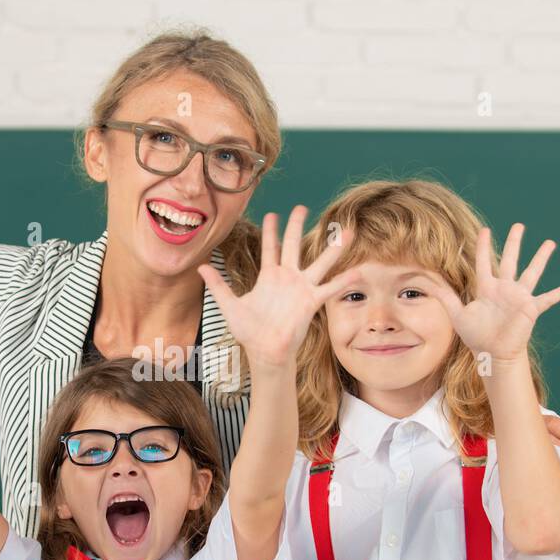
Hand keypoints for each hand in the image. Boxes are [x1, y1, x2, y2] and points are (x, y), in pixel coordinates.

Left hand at [197, 205, 359, 368]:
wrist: (264, 351)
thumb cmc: (248, 332)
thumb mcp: (229, 305)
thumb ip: (218, 284)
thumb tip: (200, 267)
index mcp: (269, 277)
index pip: (270, 247)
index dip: (272, 230)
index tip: (273, 213)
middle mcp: (287, 278)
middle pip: (293, 246)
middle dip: (297, 226)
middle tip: (301, 207)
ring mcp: (302, 288)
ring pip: (320, 262)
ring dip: (332, 248)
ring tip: (347, 231)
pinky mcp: (311, 301)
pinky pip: (330, 288)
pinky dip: (344, 281)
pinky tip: (358, 271)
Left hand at [422, 223, 559, 362]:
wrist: (493, 354)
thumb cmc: (476, 335)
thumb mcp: (457, 314)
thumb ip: (445, 296)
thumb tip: (425, 281)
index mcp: (487, 288)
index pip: (483, 262)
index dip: (482, 246)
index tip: (484, 230)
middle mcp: (504, 289)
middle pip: (510, 260)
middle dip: (514, 242)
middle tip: (519, 226)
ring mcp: (519, 297)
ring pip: (532, 272)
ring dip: (541, 258)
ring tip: (550, 242)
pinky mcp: (531, 308)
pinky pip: (548, 299)